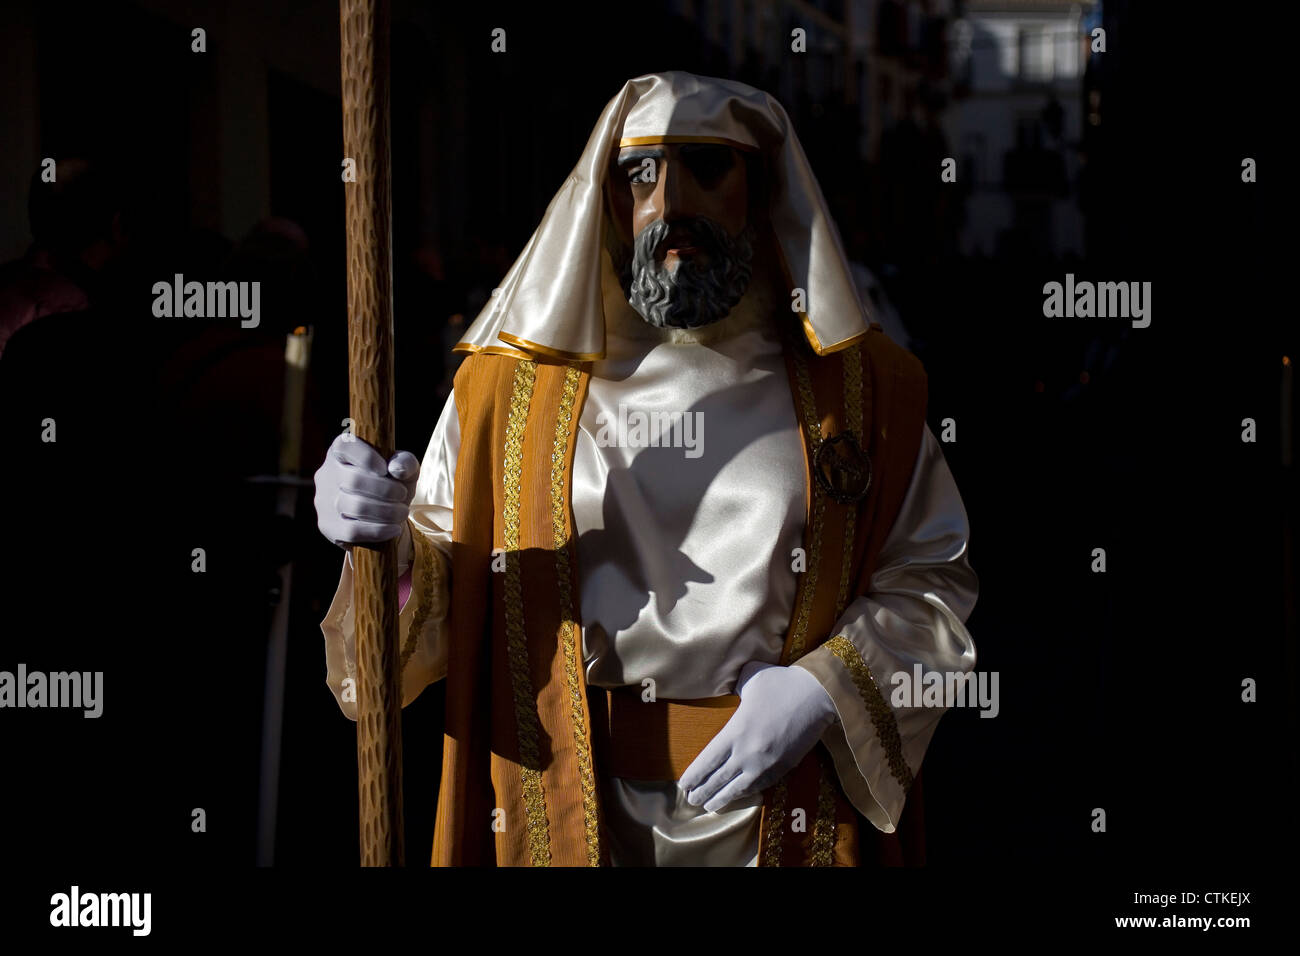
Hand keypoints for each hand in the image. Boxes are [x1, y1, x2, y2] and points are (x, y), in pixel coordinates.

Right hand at [313, 432, 419, 549]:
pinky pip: (352, 531)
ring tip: (402, 512)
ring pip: (355, 507)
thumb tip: (396, 468)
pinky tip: (394, 528)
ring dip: (387, 511)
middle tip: (402, 495)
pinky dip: (379, 530)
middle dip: (386, 490)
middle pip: (354, 480)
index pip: (344, 446)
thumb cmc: (392, 485)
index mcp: (341, 453)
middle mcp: (327, 475)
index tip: (385, 470)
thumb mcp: (404, 470)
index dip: (366, 457)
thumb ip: (406, 462)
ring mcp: (324, 502)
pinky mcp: (328, 527)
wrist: (383, 518)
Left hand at [679, 661, 837, 812]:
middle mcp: (747, 753)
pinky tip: (739, 795)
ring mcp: (766, 763)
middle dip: (703, 791)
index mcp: (735, 732)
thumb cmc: (782, 683)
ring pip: (739, 788)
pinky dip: (746, 793)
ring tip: (710, 805)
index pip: (707, 761)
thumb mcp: (750, 677)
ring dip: (722, 798)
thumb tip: (729, 687)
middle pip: (719, 779)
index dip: (694, 775)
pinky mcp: (783, 767)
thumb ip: (734, 685)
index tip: (683, 785)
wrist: (818, 696)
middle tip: (691, 800)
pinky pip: (760, 786)